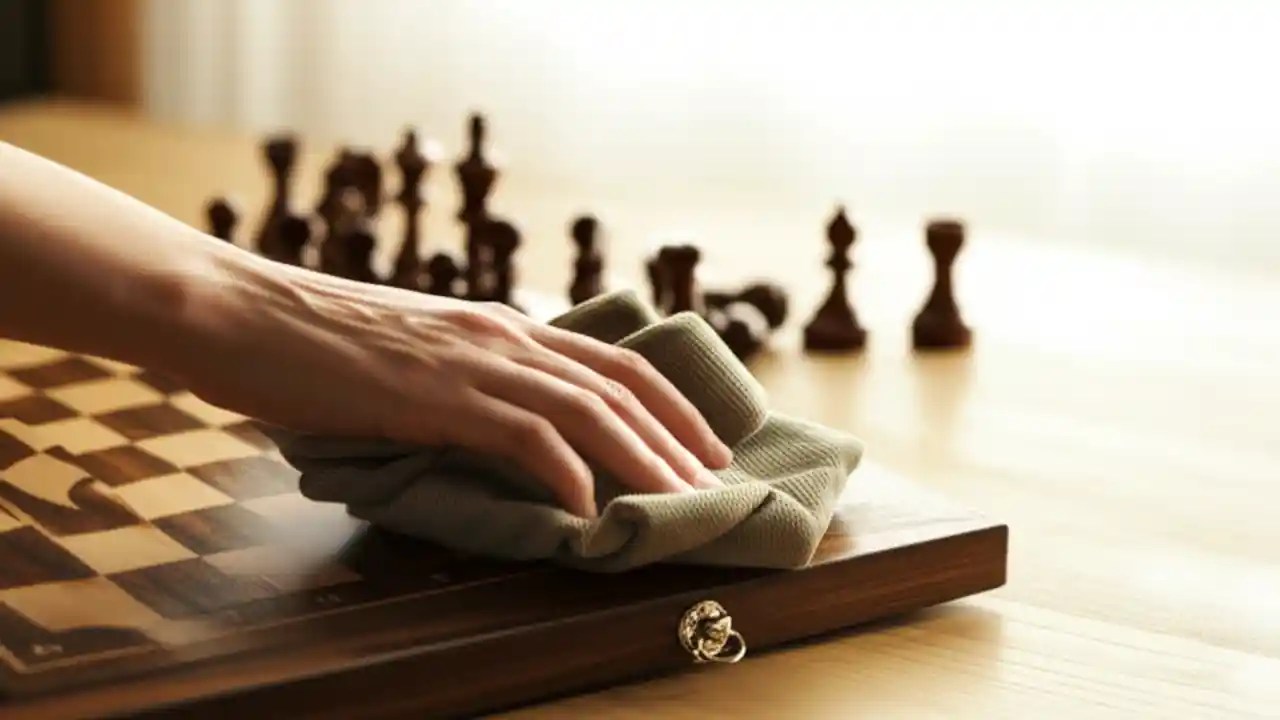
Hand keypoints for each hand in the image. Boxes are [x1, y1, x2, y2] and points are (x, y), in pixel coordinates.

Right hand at [167, 254, 731, 517]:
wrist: (237, 311)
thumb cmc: (310, 341)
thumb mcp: (407, 354)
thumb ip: (460, 382)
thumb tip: (498, 427)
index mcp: (498, 325)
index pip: (611, 360)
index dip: (668, 402)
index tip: (702, 442)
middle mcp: (501, 334)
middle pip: (618, 385)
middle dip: (677, 437)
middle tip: (717, 482)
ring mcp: (471, 359)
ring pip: (588, 408)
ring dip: (644, 457)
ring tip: (683, 499)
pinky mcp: (436, 391)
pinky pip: (525, 433)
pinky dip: (568, 471)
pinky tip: (590, 507)